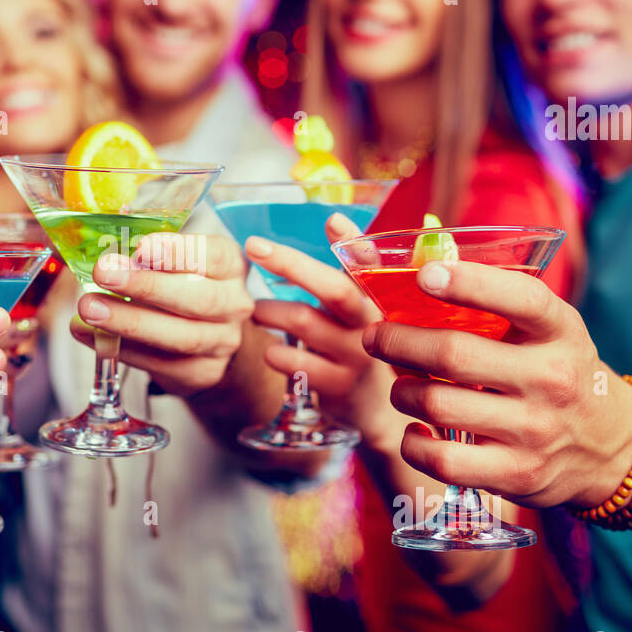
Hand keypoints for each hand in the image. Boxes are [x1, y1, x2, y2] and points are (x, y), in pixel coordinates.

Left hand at [69, 232, 254, 397]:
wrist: (208, 338)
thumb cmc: (183, 287)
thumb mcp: (175, 262)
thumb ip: (146, 257)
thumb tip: (101, 256)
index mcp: (230, 265)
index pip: (213, 256)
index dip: (178, 252)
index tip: (142, 248)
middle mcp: (234, 304)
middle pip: (197, 298)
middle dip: (147, 286)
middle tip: (104, 273)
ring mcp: (222, 341)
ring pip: (181, 336)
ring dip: (130, 322)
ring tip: (90, 309)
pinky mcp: (203, 372)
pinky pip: (161, 364)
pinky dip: (124, 349)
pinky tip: (93, 335)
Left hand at [244, 213, 401, 450]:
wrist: (376, 410)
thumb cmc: (355, 346)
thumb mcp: (356, 313)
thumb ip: (341, 277)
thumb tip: (320, 229)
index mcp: (376, 298)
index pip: (369, 264)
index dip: (353, 242)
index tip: (332, 220)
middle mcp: (372, 323)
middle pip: (333, 288)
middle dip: (291, 264)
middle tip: (255, 247)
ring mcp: (357, 356)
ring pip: (303, 321)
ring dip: (269, 311)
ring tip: (257, 311)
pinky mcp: (340, 385)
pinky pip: (294, 361)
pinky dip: (274, 353)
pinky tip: (271, 352)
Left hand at [363, 259, 631, 508]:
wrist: (611, 447)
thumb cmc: (556, 372)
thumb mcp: (548, 331)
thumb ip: (498, 305)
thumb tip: (417, 270)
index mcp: (560, 331)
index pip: (520, 298)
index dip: (468, 282)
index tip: (424, 274)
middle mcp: (551, 378)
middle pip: (452, 354)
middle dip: (397, 342)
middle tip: (375, 336)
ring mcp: (535, 430)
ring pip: (436, 404)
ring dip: (401, 391)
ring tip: (402, 385)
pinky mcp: (517, 473)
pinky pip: (442, 459)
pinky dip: (413, 443)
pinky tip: (415, 431)